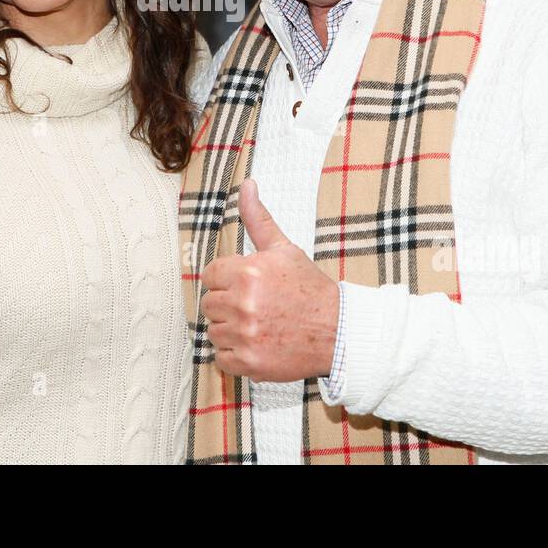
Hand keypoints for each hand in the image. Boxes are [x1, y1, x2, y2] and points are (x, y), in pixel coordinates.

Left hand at [201, 179, 339, 382]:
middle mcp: (243, 302)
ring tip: (259, 325)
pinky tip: (257, 344)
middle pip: (209, 304)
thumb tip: (247, 185)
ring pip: (214, 331)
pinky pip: (221, 358)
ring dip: (231, 331)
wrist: (338, 331)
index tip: (247, 286)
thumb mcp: (284, 249)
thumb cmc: (310, 289)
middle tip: (256, 307)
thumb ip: (258, 218)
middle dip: (228, 304)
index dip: (228, 280)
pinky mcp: (248, 362)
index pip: (211, 275)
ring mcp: (244, 334)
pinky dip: (235, 355)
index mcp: (248, 272)